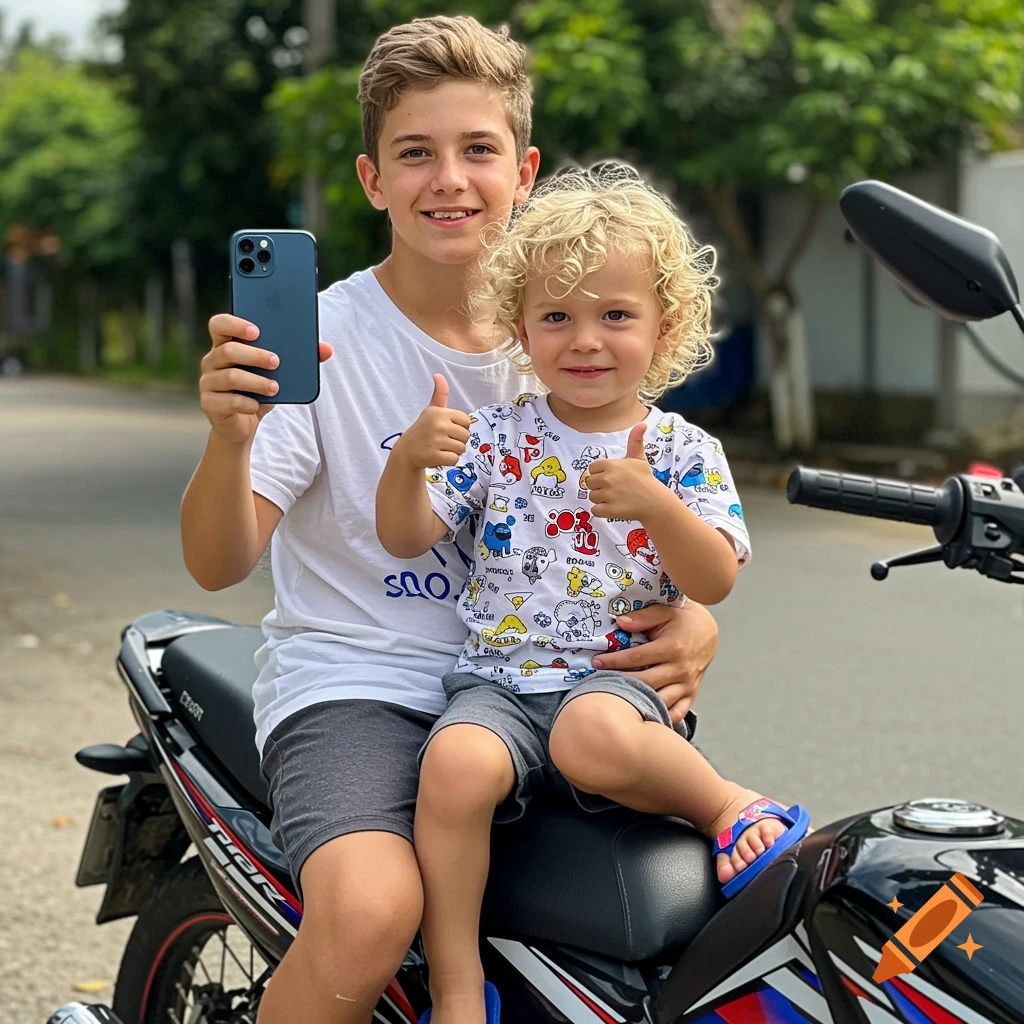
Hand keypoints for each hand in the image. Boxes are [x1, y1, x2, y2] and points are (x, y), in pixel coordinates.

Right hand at [200, 313, 333, 444]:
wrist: (242, 425)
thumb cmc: (258, 392)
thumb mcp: (278, 374)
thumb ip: (299, 359)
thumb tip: (327, 349)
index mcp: (225, 345)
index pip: (219, 324)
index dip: (235, 324)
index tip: (257, 330)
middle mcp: (212, 361)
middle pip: (228, 350)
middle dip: (255, 354)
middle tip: (277, 362)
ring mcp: (207, 382)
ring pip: (230, 376)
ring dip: (256, 381)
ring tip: (275, 388)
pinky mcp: (209, 404)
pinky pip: (229, 401)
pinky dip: (247, 403)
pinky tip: (257, 406)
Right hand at [392, 374, 471, 470]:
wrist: (407, 451)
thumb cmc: (423, 429)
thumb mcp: (431, 410)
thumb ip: (440, 394)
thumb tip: (438, 375)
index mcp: (439, 412)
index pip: (466, 421)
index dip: (460, 427)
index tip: (447, 429)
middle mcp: (438, 425)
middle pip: (466, 436)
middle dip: (457, 440)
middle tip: (443, 440)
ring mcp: (436, 441)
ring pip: (462, 449)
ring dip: (453, 451)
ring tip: (440, 448)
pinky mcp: (434, 456)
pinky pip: (454, 459)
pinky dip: (448, 461)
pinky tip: (438, 456)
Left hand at [586, 423, 662, 520]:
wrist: (655, 501)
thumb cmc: (645, 479)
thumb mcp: (639, 458)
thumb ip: (635, 440)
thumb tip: (642, 423)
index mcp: (610, 465)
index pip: (592, 468)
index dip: (600, 473)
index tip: (612, 477)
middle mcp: (607, 479)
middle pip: (589, 483)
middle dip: (599, 487)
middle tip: (615, 489)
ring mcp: (608, 495)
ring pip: (592, 497)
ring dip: (601, 500)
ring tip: (616, 498)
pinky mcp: (609, 510)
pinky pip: (595, 510)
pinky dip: (602, 511)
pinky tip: (614, 508)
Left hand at [591, 601, 717, 723]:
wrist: (708, 632)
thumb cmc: (683, 620)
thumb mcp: (665, 611)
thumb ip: (643, 617)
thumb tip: (620, 622)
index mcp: (673, 648)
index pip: (637, 658)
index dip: (614, 661)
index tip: (596, 662)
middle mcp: (681, 669)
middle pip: (644, 683)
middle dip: (619, 682)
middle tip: (598, 681)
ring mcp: (687, 684)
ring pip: (659, 701)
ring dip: (637, 702)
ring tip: (615, 698)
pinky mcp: (691, 694)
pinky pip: (676, 713)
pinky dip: (660, 717)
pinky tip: (641, 715)